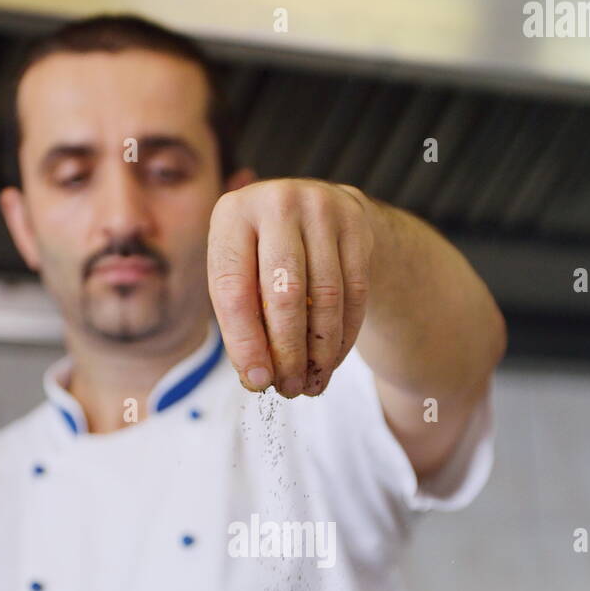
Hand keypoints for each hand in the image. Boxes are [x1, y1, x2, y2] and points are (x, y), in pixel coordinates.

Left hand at [207, 179, 373, 397]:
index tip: (257, 381)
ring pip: (326, 297)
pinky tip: (330, 361)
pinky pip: (355, 292)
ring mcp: (321, 207)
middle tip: (288, 388)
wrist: (317, 211)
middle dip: (288, 351)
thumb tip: (258, 377)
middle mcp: (276, 202)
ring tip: (310, 383)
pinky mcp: (356, 222)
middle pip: (285, 294)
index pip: (234, 290)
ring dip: (319, 351)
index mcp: (232, 214)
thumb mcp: (241, 273)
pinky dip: (343, 336)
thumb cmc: (264, 254)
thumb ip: (241, 319)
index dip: (245, 342)